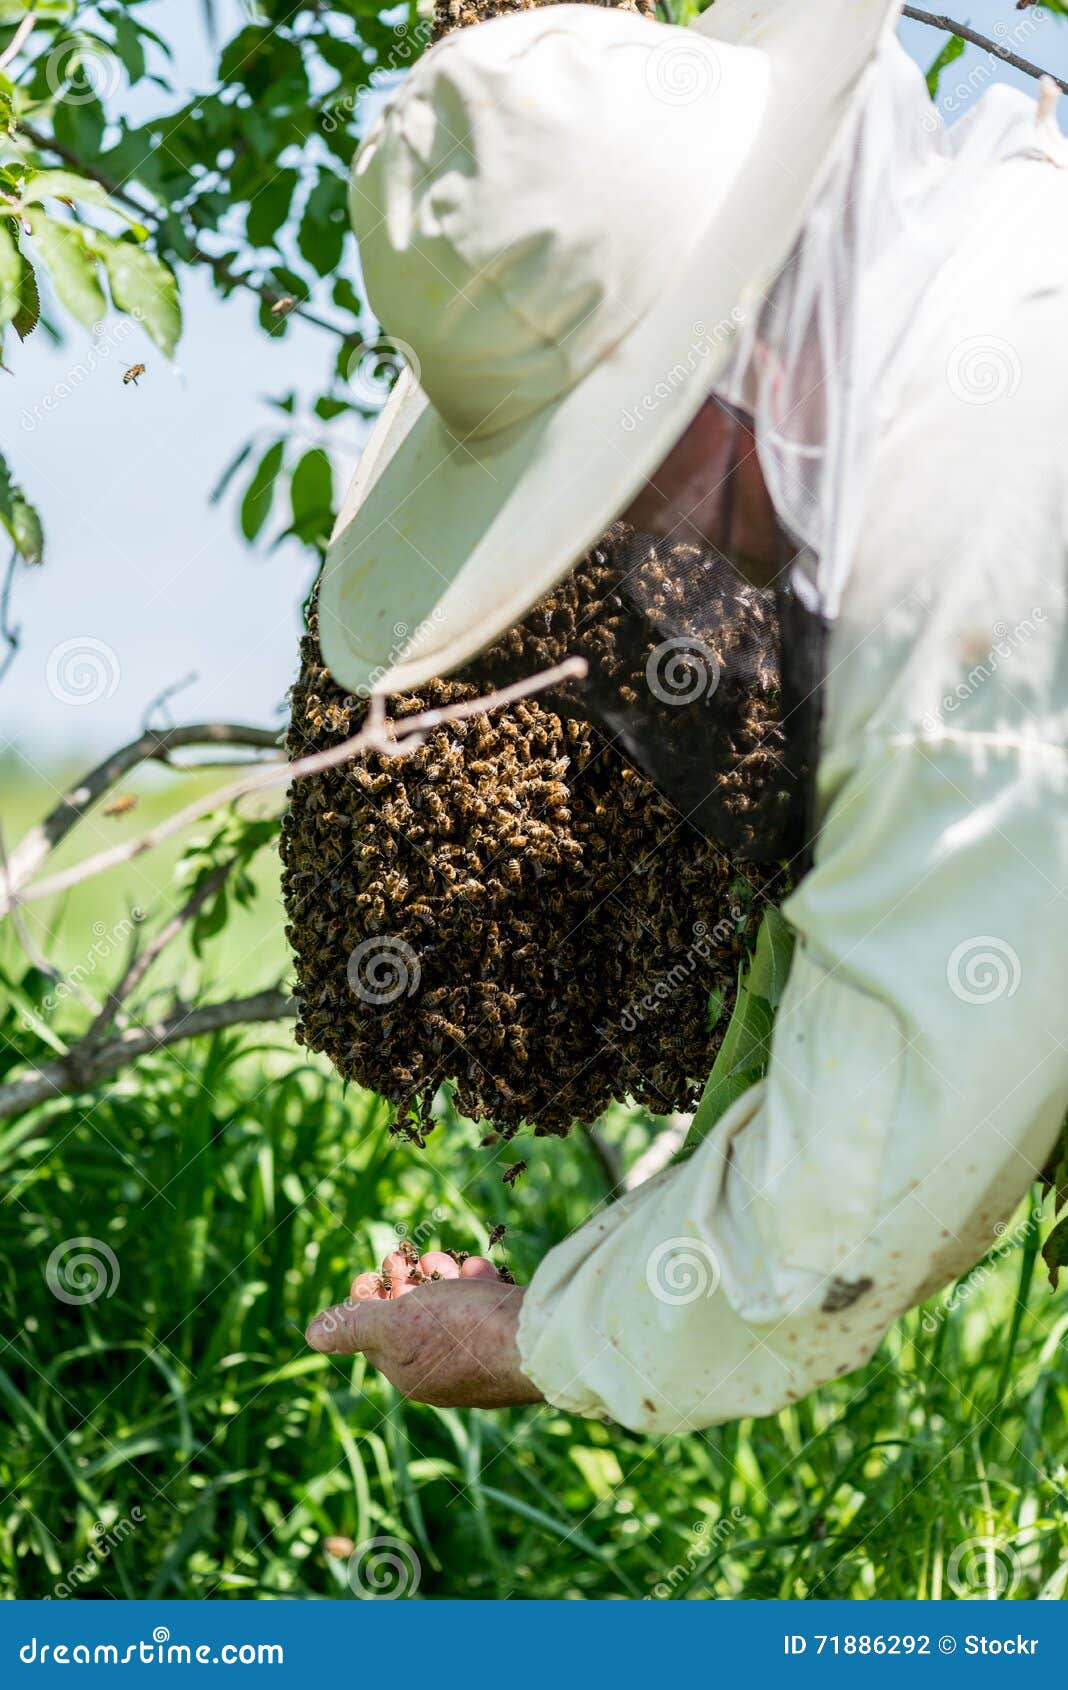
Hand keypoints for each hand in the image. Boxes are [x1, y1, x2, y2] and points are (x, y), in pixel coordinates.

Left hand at [305, 1245, 542, 1408]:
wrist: (542, 1342)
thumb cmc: (466, 1331)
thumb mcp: (397, 1324)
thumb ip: (354, 1326)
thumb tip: (311, 1335)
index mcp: (407, 1373)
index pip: (376, 1328)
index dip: (378, 1292)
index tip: (391, 1266)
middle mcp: (441, 1375)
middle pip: (414, 1317)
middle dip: (416, 1282)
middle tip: (424, 1260)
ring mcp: (477, 1363)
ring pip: (451, 1310)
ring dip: (449, 1280)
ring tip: (457, 1264)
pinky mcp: (509, 1347)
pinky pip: (485, 1313)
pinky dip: (480, 1288)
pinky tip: (485, 1273)